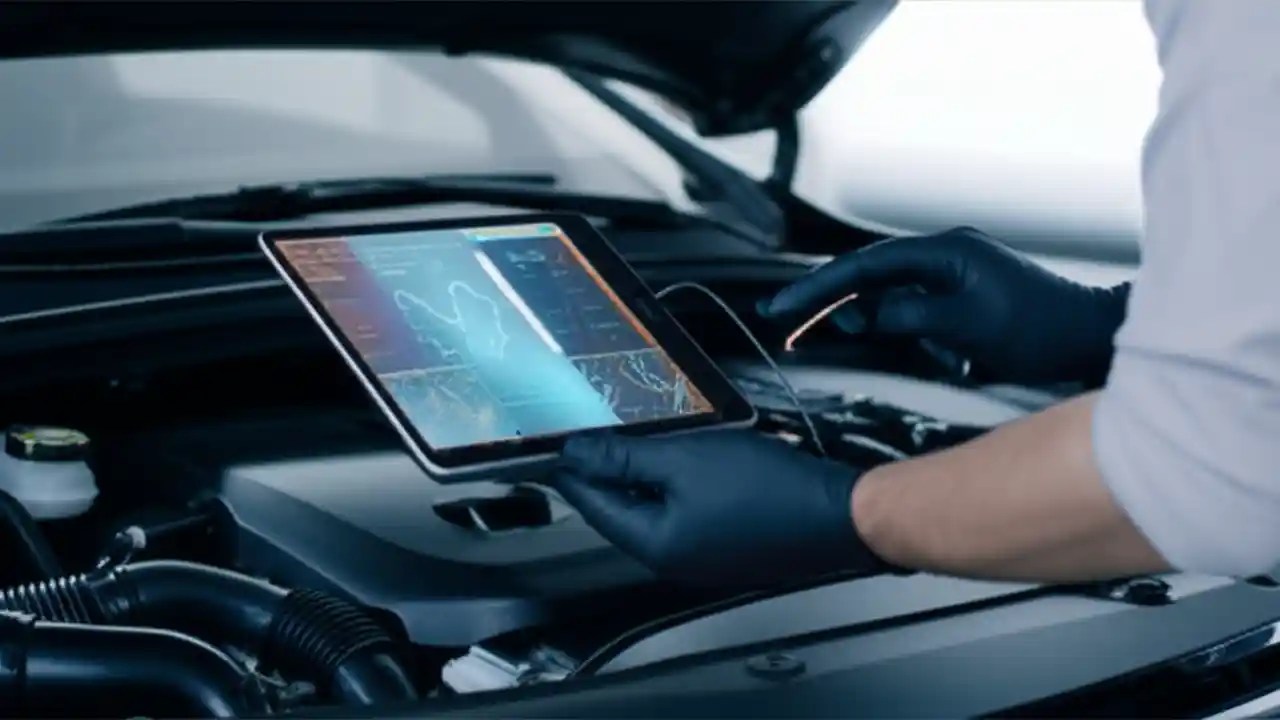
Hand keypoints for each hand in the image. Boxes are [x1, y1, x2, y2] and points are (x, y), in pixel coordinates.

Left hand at [553, 431, 889, 587]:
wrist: (838, 515)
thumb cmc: (765, 488)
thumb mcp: (685, 458)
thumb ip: (625, 456)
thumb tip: (575, 453)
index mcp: (653, 544)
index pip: (592, 505)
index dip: (571, 471)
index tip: (553, 444)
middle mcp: (672, 560)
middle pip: (620, 512)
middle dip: (603, 473)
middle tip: (589, 435)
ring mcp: (703, 558)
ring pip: (653, 512)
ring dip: (639, 477)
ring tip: (629, 441)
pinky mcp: (728, 548)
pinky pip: (684, 516)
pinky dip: (672, 488)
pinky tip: (678, 461)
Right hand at [760, 227, 1128, 385]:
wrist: (1087, 335)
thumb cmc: (1038, 329)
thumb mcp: (966, 325)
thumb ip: (909, 316)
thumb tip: (863, 315)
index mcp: (945, 251)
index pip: (865, 266)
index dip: (819, 287)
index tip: (784, 308)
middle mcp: (944, 253)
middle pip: (867, 271)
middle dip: (822, 295)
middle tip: (781, 317)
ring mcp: (950, 271)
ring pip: (882, 286)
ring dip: (848, 307)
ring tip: (813, 328)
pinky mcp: (957, 291)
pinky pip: (903, 298)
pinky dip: (877, 314)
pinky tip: (860, 327)